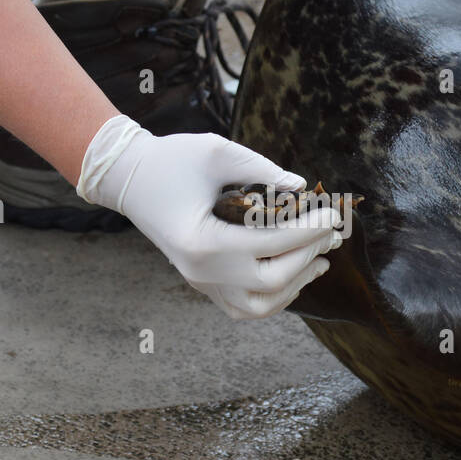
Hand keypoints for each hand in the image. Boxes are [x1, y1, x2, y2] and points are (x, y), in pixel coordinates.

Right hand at [78, 115, 346, 318]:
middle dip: (308, 257)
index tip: (332, 214)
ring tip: (319, 261)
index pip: (271, 245)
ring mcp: (199, 283)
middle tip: (331, 234)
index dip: (309, 231)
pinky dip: (273, 299)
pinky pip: (243, 307)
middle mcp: (200, 271)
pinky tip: (293, 276)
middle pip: (270, 283)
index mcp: (203, 241)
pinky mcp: (200, 284)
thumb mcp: (217, 152)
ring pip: (258, 307)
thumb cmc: (170, 160)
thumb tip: (302, 187)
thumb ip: (262, 169)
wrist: (127, 178)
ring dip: (295, 287)